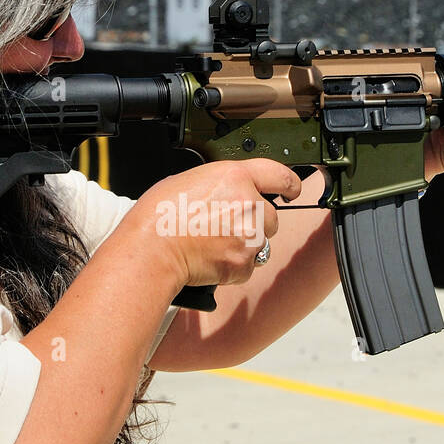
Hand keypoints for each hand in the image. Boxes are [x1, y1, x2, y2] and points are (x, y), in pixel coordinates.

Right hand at [127, 159, 301, 288]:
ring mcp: (249, 236)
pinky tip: (210, 259)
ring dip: (244, 245)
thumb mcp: (190, 180)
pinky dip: (233, 267)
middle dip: (254, 223)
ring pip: (260, 243)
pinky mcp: (243, 263)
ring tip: (212, 244)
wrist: (151, 249)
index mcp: (235, 177)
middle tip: (225, 227)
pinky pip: (247, 267)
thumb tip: (229, 193)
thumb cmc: (160, 215)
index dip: (290, 185)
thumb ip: (221, 184)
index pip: (280, 176)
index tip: (292, 191)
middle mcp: (249, 204)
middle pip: (271, 217)